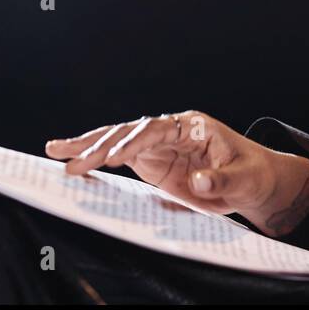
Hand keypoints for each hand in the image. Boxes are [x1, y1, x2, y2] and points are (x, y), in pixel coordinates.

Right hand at [45, 111, 308, 236]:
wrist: (253, 183)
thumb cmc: (252, 175)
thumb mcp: (244, 179)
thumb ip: (221, 180)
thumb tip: (199, 180)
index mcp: (194, 126)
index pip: (157, 129)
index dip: (135, 142)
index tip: (114, 158)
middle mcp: (170, 131)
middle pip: (130, 132)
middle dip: (101, 145)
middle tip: (73, 161)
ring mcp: (158, 146)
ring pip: (117, 141)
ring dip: (88, 146)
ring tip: (54, 151)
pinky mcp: (151, 162)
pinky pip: (118, 157)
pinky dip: (95, 159)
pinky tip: (71, 161)